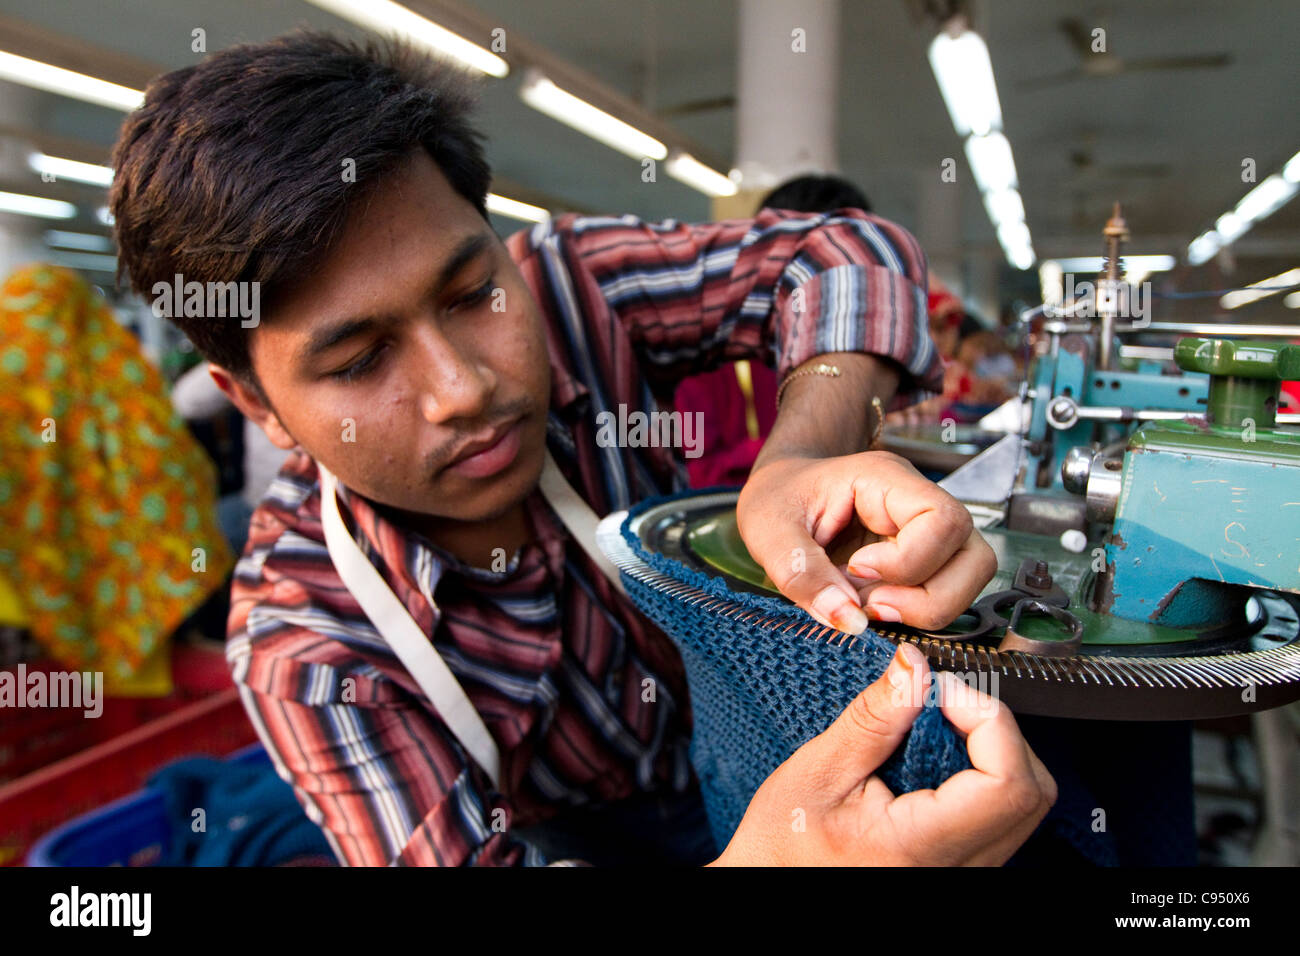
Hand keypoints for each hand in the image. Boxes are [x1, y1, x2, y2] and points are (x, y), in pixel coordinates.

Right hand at [709, 643, 1056, 865]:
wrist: (772, 884)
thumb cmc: (783, 847)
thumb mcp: (818, 772)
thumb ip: (874, 719)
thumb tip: (913, 666)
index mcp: (922, 846)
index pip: (1008, 782)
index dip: (987, 719)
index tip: (943, 692)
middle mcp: (958, 867)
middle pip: (1031, 790)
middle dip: (994, 729)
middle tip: (939, 705)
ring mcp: (966, 869)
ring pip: (1024, 802)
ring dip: (989, 750)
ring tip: (929, 732)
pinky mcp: (964, 862)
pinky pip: (1002, 813)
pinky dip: (979, 772)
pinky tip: (929, 760)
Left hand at [736, 449, 996, 631]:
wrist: (782, 493)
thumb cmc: (779, 499)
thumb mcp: (769, 530)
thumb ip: (801, 573)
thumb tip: (848, 621)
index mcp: (886, 479)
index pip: (941, 520)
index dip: (906, 562)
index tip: (855, 571)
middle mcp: (920, 503)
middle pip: (974, 556)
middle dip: (928, 598)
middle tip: (870, 604)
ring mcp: (930, 533)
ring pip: (971, 577)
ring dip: (928, 608)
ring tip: (872, 606)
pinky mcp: (926, 559)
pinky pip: (949, 591)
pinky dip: (918, 611)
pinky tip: (875, 606)